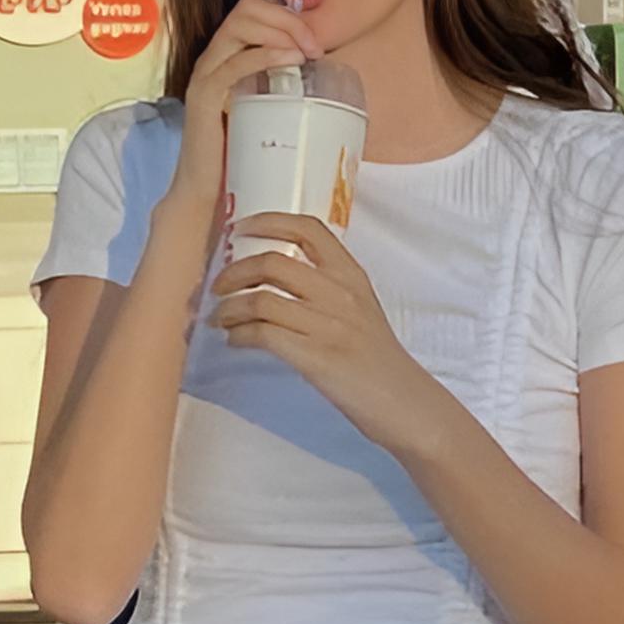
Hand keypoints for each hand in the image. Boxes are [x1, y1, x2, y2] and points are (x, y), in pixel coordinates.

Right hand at [175, 0, 315, 202]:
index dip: (287, 17)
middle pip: (246, 9)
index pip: (253, 10)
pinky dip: (265, 55)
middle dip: (287, 20)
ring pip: (239, 26)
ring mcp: (206, 75)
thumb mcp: (267, 111)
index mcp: (226, 58)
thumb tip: (328, 81)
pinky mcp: (204, 96)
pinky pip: (234, 62)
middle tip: (315, 47)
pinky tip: (291, 61)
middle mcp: (212, 59)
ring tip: (306, 53)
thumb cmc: (240, 154)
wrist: (205, 191)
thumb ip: (285, 89)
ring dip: (280, 32)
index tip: (316, 43)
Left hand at [208, 213, 441, 452]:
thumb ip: (327, 287)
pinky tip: (236, 341)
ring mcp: (328, 325)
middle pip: (271, 262)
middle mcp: (339, 294)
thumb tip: (275, 274)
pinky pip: (263, 335)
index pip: (308, 229)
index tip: (240, 229)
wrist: (404, 402)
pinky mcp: (315, 358)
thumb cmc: (377, 358)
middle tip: (218, 287)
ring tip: (222, 319)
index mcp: (351, 276)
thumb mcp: (361, 308)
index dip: (268, 221)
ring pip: (260, 299)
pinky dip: (239, 336)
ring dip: (229, 309)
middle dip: (233, 272)